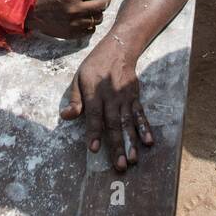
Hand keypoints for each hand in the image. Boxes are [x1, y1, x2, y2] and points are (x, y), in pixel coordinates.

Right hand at [27, 0, 113, 38]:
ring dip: (99, 11)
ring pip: (99, 18)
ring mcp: (74, 23)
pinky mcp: (72, 33)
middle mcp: (75, 9)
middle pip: (103, 4)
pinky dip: (91, 23)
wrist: (30, 10)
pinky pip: (91, 30)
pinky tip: (85, 16)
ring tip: (92, 5)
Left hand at [61, 36, 152, 170]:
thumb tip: (66, 116)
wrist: (118, 49)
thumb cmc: (94, 67)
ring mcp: (125, 98)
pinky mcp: (135, 98)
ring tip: (133, 160)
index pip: (94, 115)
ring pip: (129, 123)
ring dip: (132, 142)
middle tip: (119, 165)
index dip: (94, 132)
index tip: (94, 149)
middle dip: (116, 145)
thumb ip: (75, 99)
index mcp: (94, 92)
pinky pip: (141, 115)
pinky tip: (149, 142)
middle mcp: (111, 97)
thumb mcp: (79, 78)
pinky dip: (145, 128)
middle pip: (114, 123)